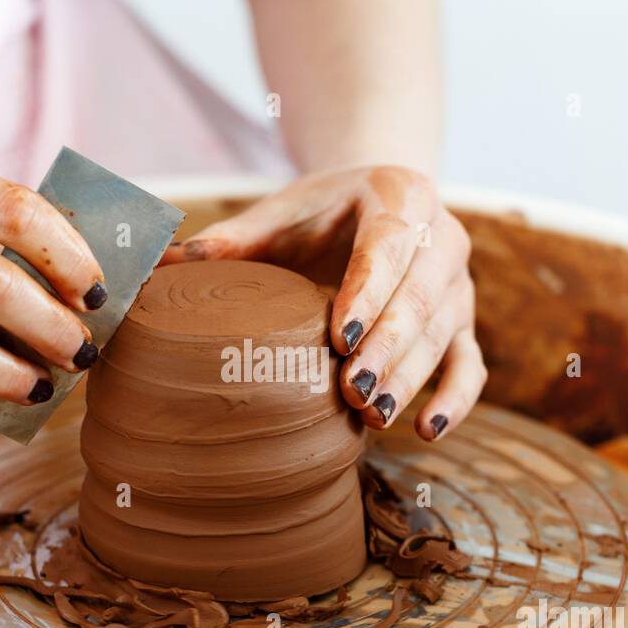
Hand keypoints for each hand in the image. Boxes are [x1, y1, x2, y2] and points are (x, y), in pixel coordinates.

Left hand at [162, 166, 485, 439]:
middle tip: (353, 391)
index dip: (367, 294)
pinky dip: (456, 400)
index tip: (338, 338)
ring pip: (444, 336)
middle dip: (387, 349)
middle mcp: (443, 238)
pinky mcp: (463, 324)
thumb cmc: (319, 214)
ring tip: (374, 416)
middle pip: (420, 300)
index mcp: (400, 197)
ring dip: (411, 379)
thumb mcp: (278, 214)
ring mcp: (458, 285)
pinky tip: (426, 430)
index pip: (388, 249)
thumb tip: (157, 266)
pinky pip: (471, 366)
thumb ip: (228, 240)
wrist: (377, 203)